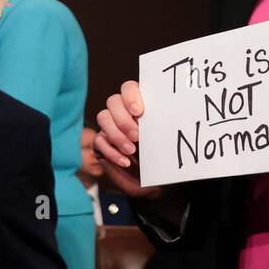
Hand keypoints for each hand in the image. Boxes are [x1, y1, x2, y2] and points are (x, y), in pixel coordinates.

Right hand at [94, 81, 188, 220]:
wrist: (155, 180)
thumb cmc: (163, 155)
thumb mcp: (166, 139)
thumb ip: (163, 126)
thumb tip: (170, 117)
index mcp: (140, 104)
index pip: (128, 87)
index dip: (130, 96)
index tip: (138, 111)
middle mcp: (123, 111)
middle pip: (113, 101)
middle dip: (123, 120)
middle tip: (136, 136)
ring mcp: (110, 125)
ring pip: (103, 117)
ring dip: (116, 134)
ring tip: (131, 150)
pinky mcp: (102, 142)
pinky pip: (99, 140)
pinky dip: (112, 152)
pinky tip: (125, 162)